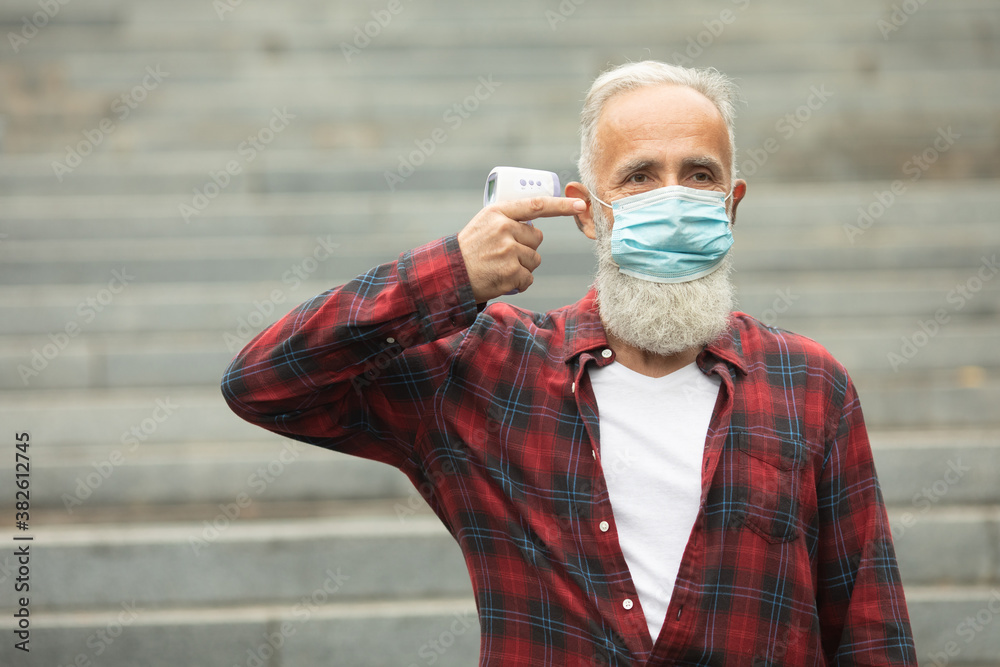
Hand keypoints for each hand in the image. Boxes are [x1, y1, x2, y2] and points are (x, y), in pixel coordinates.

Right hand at [457, 196, 586, 302]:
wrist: (451, 274)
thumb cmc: (470, 249)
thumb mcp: (484, 223)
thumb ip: (509, 219)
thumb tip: (537, 225)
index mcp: (499, 212)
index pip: (537, 205)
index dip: (562, 205)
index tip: (581, 204)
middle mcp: (504, 228)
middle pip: (537, 239)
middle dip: (526, 248)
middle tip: (504, 254)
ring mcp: (508, 250)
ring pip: (535, 259)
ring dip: (522, 266)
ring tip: (500, 266)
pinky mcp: (511, 272)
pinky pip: (529, 277)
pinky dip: (519, 282)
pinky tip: (502, 279)